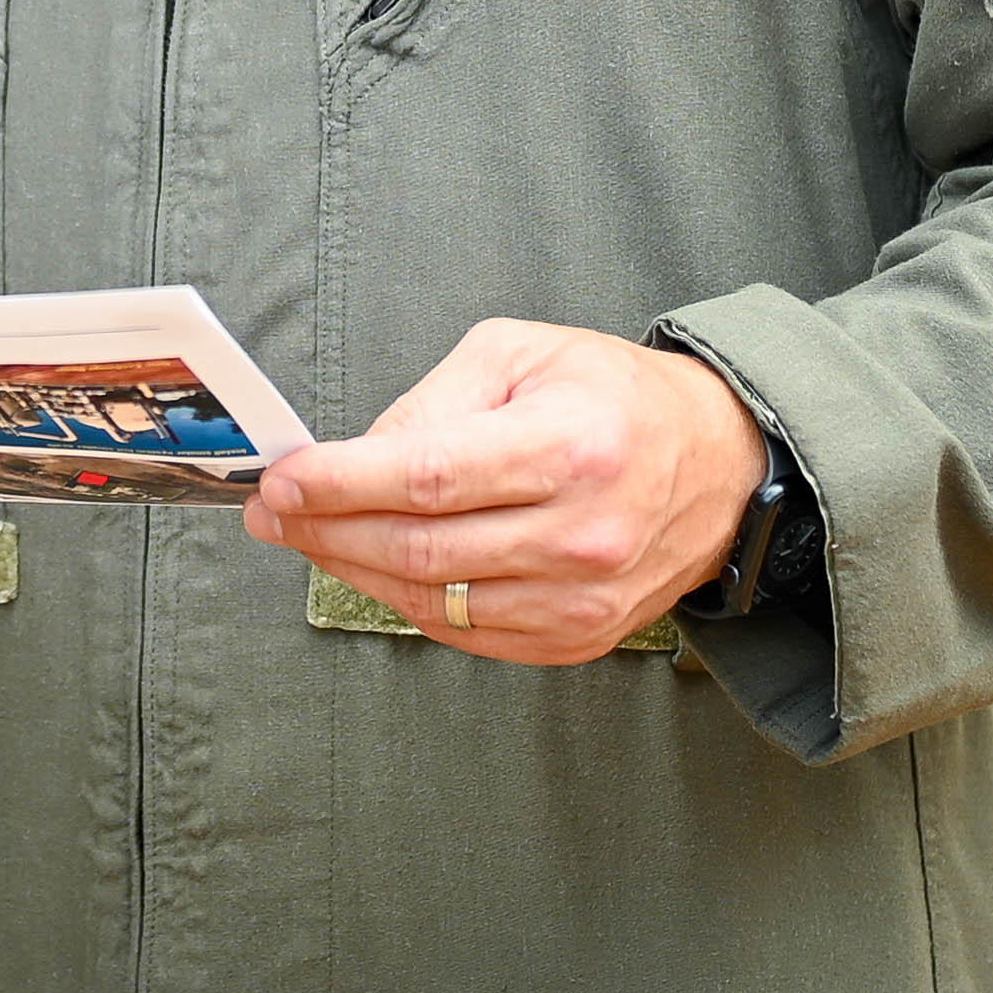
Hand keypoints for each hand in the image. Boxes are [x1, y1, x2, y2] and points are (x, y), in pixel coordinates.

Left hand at [243, 321, 763, 667]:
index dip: (342, 483)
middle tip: (274, 509)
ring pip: (436, 600)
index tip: (283, 478)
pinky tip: (374, 566)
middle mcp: (584, 533)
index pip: (430, 478)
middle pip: (421, 548)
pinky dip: (408, 602)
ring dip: (353, 569)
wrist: (718, 462)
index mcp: (573, 446)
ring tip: (308, 536)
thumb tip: (353, 456)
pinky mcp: (580, 637)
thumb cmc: (614, 397)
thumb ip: (433, 401)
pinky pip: (468, 633)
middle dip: (327, 529)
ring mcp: (585, 598)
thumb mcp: (522, 355)